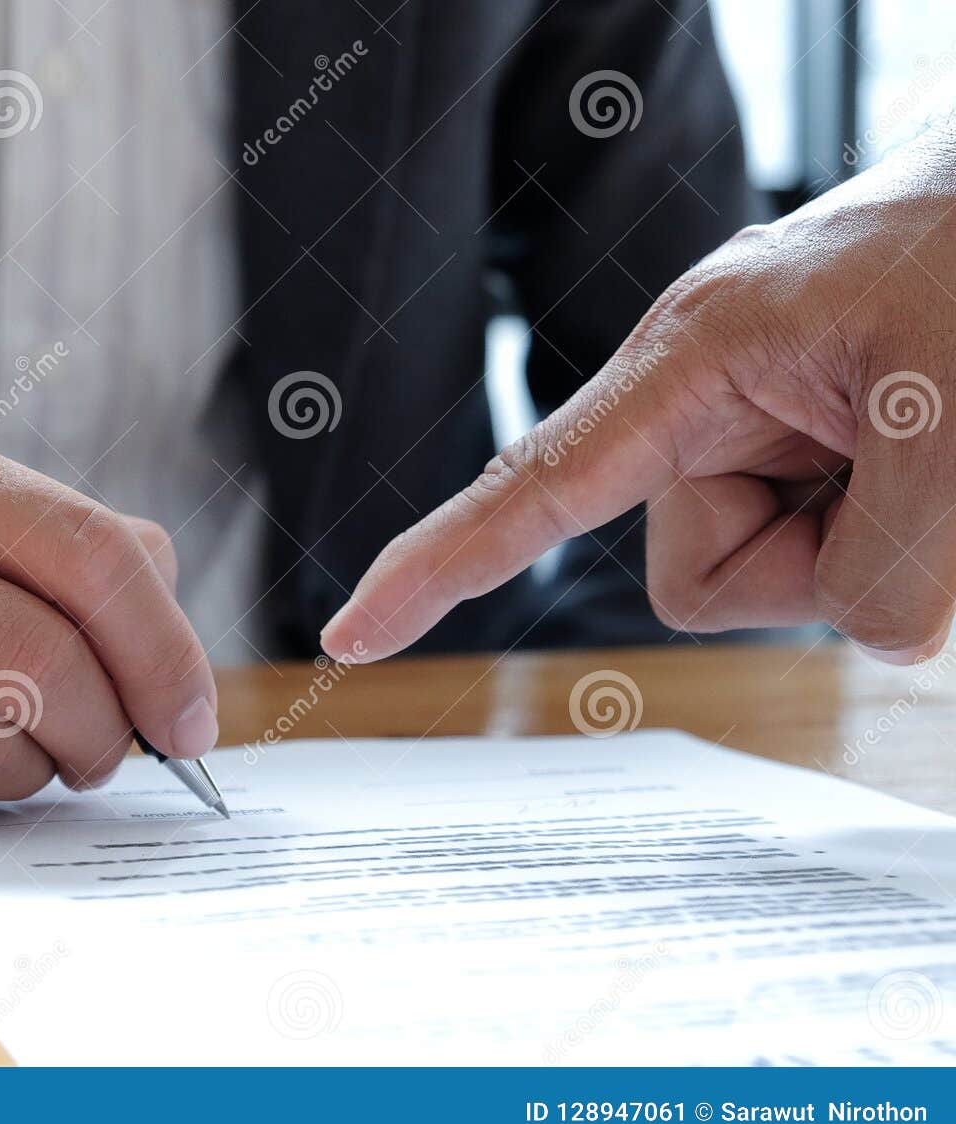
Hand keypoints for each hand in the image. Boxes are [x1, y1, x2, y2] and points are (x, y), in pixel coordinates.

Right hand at [322, 127, 955, 665]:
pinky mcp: (806, 466)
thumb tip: (875, 635)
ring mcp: (756, 441)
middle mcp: (704, 408)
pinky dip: (901, 540)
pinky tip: (932, 458)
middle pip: (699, 579)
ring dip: (866, 551)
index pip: (537, 486)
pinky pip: (832, 566)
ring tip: (930, 447)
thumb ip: (900, 561)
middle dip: (810, 565)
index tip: (355, 631)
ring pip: (773, 585)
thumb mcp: (949, 409)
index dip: (438, 567)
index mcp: (693, 359)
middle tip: (914, 470)